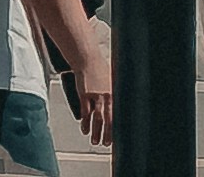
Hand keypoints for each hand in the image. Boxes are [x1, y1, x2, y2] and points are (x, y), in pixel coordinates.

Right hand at [66, 21, 113, 147]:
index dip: (118, 124)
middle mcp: (108, 93)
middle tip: (107, 143)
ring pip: (98, 118)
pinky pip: (85, 113)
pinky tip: (85, 130)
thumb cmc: (99, 69)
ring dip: (97, 131)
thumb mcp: (111, 78)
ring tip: (95, 141)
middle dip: (109, 132)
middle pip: (110, 117)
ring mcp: (96, 95)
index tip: (119, 134)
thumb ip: (114, 91)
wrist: (87, 59)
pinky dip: (85, 123)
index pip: (119, 111)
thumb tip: (118, 102)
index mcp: (115, 90)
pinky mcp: (85, 96)